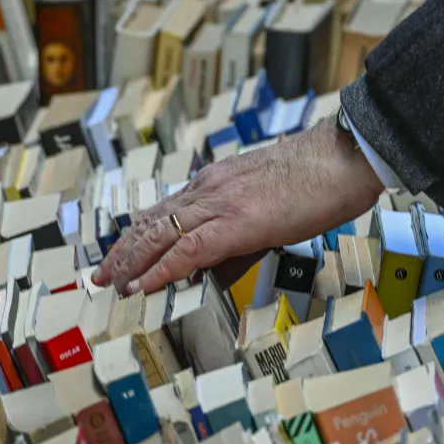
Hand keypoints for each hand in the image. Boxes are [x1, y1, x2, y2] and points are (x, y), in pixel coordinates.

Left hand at [91, 116, 384, 294]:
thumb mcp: (268, 208)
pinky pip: (188, 247)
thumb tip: (216, 269)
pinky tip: (144, 284)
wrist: (341, 159)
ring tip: (112, 283)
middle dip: (124, 250)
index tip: (124, 254)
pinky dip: (161, 268)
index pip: (166, 211)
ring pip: (160, 233)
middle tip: (102, 273)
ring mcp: (220, 202)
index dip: (139, 235)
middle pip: (153, 221)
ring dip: (132, 260)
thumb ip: (239, 237)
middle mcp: (210, 189)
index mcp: (217, 183)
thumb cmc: (316, 181)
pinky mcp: (236, 220)